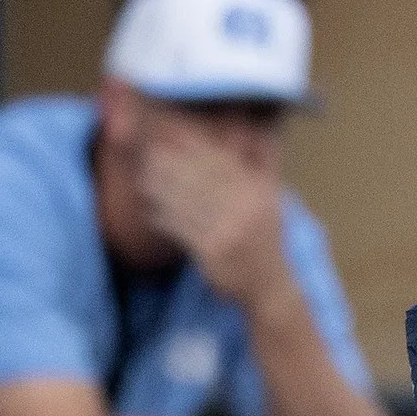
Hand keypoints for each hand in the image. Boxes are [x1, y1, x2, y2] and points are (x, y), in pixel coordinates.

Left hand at [139, 127, 290, 301]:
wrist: (269, 284)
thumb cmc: (265, 237)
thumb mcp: (273, 199)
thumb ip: (265, 166)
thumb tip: (262, 131)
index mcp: (259, 191)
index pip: (221, 161)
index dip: (195, 146)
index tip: (171, 135)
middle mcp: (247, 208)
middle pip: (201, 178)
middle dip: (172, 163)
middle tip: (148, 152)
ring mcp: (230, 230)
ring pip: (187, 201)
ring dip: (162, 188)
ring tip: (143, 178)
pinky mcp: (213, 251)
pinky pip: (181, 228)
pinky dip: (164, 218)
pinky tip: (151, 211)